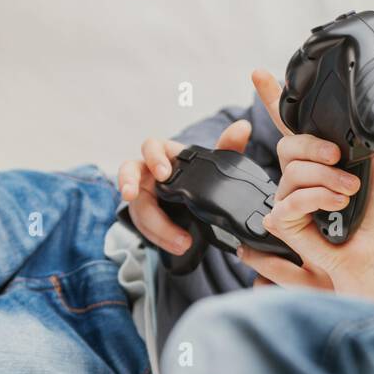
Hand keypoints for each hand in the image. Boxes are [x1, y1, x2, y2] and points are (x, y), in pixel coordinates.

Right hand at [118, 118, 251, 255]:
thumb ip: (228, 146)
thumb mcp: (214, 164)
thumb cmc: (199, 175)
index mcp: (165, 155)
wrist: (196, 203)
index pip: (151, 147)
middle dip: (129, 184)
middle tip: (133, 195)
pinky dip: (160, 238)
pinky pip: (144, 227)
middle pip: (129, 173)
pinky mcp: (144, 216)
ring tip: (181, 242)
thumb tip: (243, 127)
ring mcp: (143, 195)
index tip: (164, 173)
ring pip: (136, 207)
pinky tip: (178, 246)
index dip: (153, 158)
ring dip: (155, 226)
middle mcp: (149, 173)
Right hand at [236, 68, 373, 306]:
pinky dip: (316, 198)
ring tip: (349, 193)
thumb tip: (372, 124)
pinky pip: (289, 200)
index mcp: (321, 164)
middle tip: (340, 159)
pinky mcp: (284, 225)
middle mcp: (301, 179)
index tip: (261, 73)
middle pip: (288, 145)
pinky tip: (335, 205)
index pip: (292, 128)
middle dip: (313, 146)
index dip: (275, 100)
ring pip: (292, 171)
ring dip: (325, 178)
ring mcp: (291, 201)